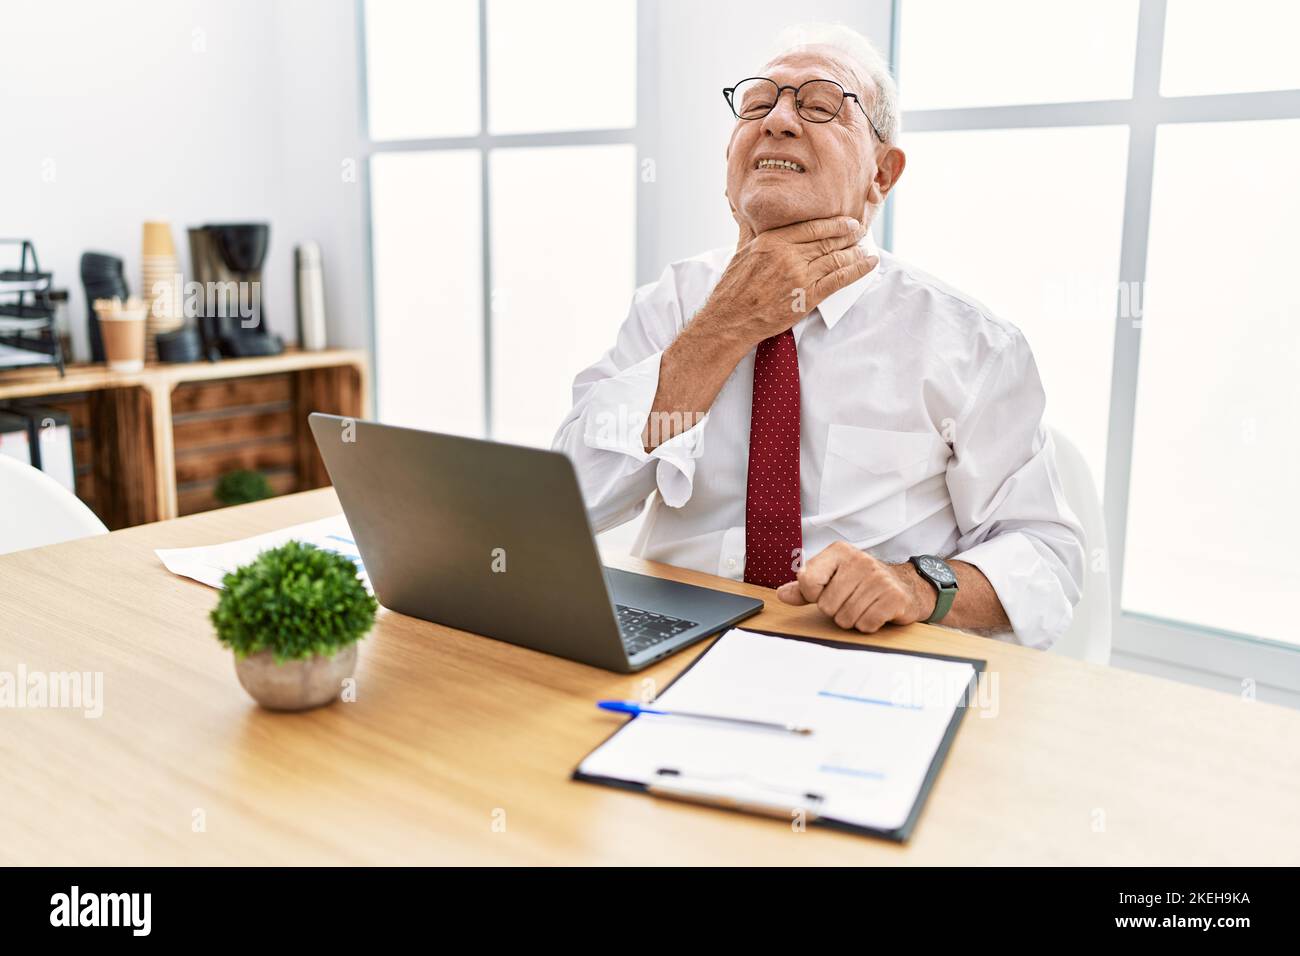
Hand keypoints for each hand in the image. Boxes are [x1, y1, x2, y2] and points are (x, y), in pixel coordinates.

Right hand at [695, 217, 877, 348]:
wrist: (729, 319)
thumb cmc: (732, 288)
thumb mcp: (740, 251)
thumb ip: (749, 229)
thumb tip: (746, 212)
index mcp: (773, 240)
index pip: (813, 226)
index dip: (835, 223)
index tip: (848, 222)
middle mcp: (788, 255)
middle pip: (828, 241)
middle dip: (850, 236)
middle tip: (861, 232)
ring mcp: (799, 276)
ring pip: (836, 259)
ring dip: (856, 253)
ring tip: (866, 249)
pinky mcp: (807, 297)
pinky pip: (839, 280)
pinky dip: (857, 271)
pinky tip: (869, 264)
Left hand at [775, 541, 934, 632]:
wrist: (906, 586)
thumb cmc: (862, 583)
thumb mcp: (832, 578)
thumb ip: (805, 587)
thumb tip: (782, 594)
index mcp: (839, 551)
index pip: (807, 581)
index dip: (813, 595)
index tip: (826, 591)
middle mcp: (859, 560)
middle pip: (826, 605)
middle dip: (835, 610)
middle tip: (851, 600)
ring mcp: (879, 578)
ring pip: (845, 618)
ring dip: (852, 619)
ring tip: (863, 606)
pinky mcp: (894, 597)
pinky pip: (866, 624)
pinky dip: (868, 625)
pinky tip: (875, 613)